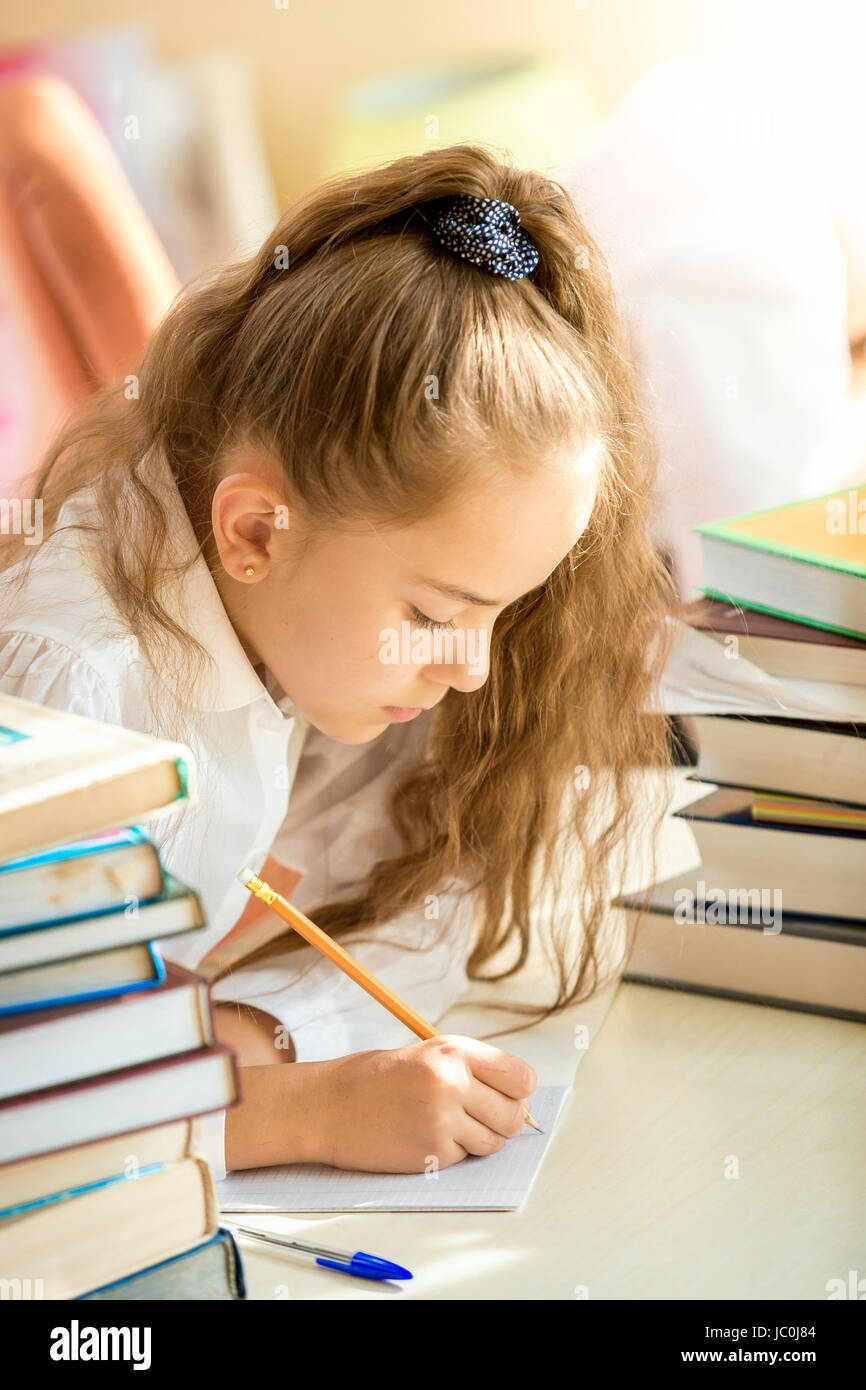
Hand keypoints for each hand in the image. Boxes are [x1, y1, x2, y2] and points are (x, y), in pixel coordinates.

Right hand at [310, 1034, 536, 1172]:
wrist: (328, 1105)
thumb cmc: (377, 1079)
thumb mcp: (428, 1055)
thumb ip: (473, 1069)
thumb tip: (520, 1098)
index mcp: (455, 1051)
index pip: (521, 1077)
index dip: (518, 1091)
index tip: (507, 1096)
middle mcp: (452, 1083)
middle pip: (514, 1115)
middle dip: (503, 1120)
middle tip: (478, 1116)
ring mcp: (442, 1119)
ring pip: (493, 1142)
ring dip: (477, 1139)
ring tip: (444, 1124)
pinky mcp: (431, 1152)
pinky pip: (463, 1158)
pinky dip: (450, 1152)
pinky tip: (421, 1136)